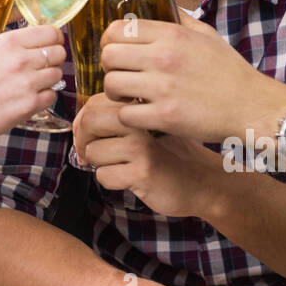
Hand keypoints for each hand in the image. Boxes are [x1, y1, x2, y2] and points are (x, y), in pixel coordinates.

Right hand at [0, 25, 65, 148]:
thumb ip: (11, 45)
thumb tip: (37, 41)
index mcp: (7, 42)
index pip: (51, 32)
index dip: (55, 38)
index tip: (53, 43)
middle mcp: (19, 59)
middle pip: (59, 52)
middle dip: (54, 58)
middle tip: (43, 65)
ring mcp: (27, 83)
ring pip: (58, 74)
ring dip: (48, 79)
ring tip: (31, 84)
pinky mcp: (30, 105)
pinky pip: (52, 95)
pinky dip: (44, 97)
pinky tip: (27, 98)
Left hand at [73, 94, 214, 218]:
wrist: (206, 181)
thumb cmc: (172, 154)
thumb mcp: (148, 127)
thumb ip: (118, 118)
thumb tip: (79, 124)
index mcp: (140, 107)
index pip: (94, 103)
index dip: (82, 122)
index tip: (85, 137)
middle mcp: (141, 122)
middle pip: (90, 121)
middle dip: (82, 141)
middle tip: (87, 154)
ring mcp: (142, 147)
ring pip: (93, 152)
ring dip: (98, 164)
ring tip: (117, 166)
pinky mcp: (144, 172)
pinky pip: (105, 176)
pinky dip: (110, 181)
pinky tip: (127, 180)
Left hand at [101, 13, 285, 142]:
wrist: (253, 106)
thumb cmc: (230, 73)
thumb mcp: (208, 35)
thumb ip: (181, 20)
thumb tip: (164, 6)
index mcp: (172, 35)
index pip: (118, 29)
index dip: (109, 41)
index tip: (116, 51)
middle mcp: (164, 58)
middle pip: (108, 55)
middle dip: (109, 67)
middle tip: (120, 75)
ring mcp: (163, 88)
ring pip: (111, 84)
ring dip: (114, 93)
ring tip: (127, 96)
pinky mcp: (165, 117)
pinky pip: (125, 114)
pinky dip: (128, 117)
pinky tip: (140, 114)